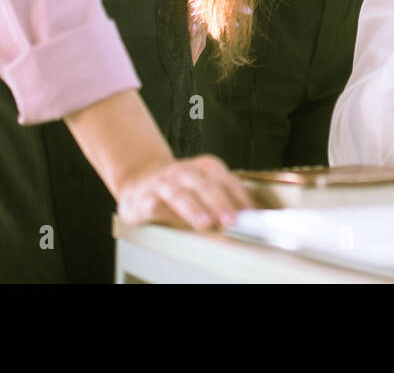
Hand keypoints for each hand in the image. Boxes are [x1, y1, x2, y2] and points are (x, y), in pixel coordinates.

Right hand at [116, 155, 255, 230]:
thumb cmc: (179, 186)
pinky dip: (169, 216)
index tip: (253, 214)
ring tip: (206, 223)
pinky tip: (177, 226)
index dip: (241, 197)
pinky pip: (158, 207)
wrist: (139, 178)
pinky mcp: (145, 199)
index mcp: (205, 167)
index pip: (227, 181)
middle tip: (233, 220)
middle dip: (221, 203)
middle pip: (206, 185)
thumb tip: (248, 218)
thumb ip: (224, 198)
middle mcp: (185, 172)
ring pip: (181, 195)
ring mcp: (164, 184)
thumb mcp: (204, 186)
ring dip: (195, 209)